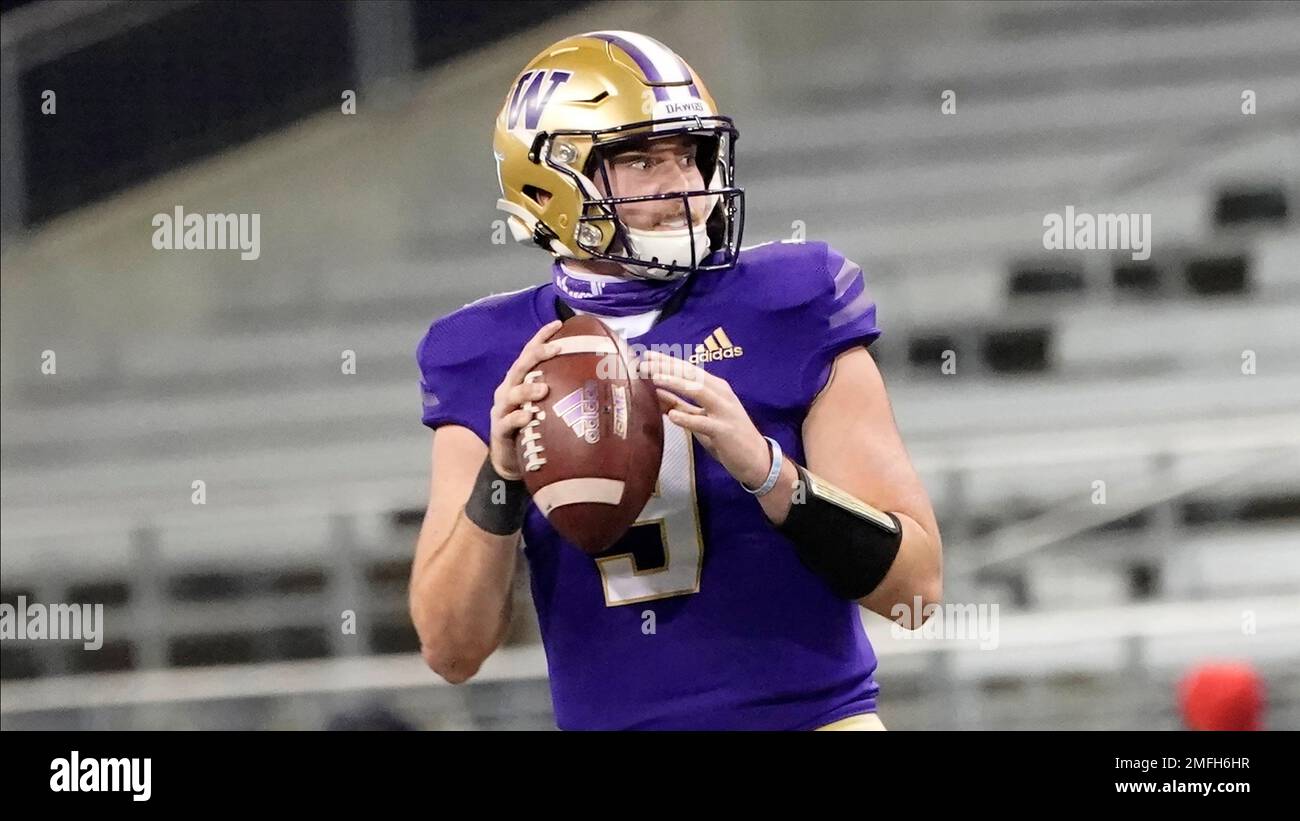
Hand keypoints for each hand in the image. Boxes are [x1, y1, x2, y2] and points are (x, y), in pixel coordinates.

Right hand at [489, 320, 561, 479]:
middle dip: (537, 355)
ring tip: (544, 389)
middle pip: (520, 367)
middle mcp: (509, 390)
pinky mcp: (500, 430)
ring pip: (512, 393)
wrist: (510, 458)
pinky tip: (528, 416)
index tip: (559, 323)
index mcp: (520, 380)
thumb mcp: (547, 405)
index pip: (529, 353)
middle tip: (557, 348)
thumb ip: (562, 390)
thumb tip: (598, 378)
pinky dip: (517, 418)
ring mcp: (502, 409)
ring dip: (528, 389)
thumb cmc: (534, 426)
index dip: (541, 337)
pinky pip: (507, 422)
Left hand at [636, 349, 772, 489]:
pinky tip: (672, 415)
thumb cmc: (725, 436)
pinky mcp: (725, 430)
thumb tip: (654, 393)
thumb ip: (680, 405)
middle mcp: (721, 394)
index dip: (669, 362)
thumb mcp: (700, 418)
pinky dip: (687, 418)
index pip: (689, 370)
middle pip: (692, 376)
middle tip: (645, 362)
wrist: (756, 458)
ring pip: (699, 392)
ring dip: (676, 383)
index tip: (648, 355)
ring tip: (655, 379)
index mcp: (715, 388)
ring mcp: (724, 411)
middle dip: (668, 367)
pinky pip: (704, 423)